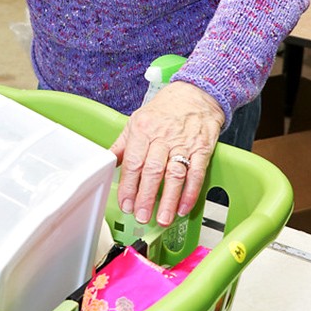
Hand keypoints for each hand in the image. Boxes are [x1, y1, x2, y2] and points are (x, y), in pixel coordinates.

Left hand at [110, 81, 224, 225]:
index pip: (133, 162)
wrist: (196, 92)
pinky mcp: (202, 148)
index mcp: (143, 129)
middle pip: (152, 170)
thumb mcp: (138, 119)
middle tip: (141, 216)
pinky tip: (184, 207)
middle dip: (146, 197)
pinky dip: (191, 192)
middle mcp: (163, 137)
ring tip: (163, 218)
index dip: (128, 186)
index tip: (126, 203)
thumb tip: (107, 161)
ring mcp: (184, 143)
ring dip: (168, 200)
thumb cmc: (165, 108)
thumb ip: (123, 144)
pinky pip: (196, 173)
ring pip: (174, 175)